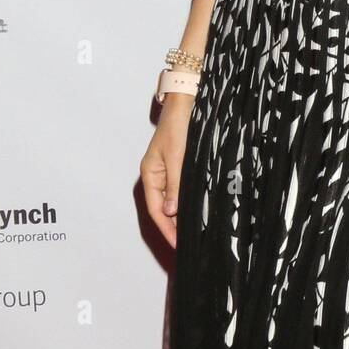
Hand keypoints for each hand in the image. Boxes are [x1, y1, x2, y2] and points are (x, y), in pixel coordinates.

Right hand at [140, 97, 194, 248]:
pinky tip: (197, 210)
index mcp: (150, 174)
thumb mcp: (178, 157)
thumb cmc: (178, 126)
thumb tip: (170, 211)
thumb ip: (175, 185)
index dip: (167, 229)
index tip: (178, 245)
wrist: (186, 103)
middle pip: (164, 209)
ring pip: (174, 201)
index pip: (156, 210)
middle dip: (174, 227)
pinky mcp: (180, 166)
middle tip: (188, 245)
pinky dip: (188, 202)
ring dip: (182, 216)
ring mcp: (168, 171)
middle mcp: (157, 175)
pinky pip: (182, 190)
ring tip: (195, 233)